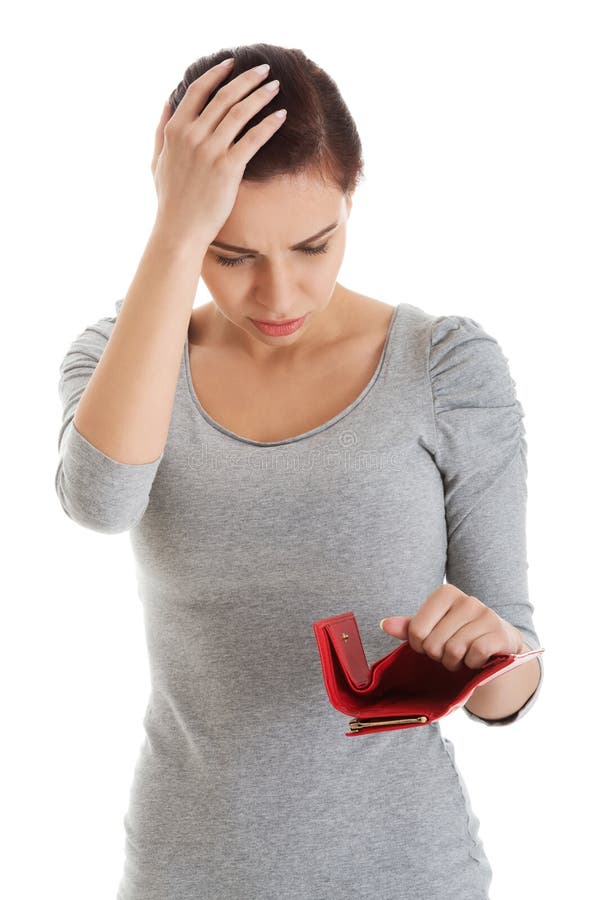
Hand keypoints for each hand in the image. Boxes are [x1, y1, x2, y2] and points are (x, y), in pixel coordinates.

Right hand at [150, 58, 285, 247]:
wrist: (180, 230)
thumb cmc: (170, 200)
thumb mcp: (157, 161)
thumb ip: (160, 130)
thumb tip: (167, 102)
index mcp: (174, 130)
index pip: (198, 90)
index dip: (216, 73)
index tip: (231, 63)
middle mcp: (192, 135)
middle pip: (223, 96)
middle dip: (246, 79)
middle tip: (264, 69)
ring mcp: (210, 150)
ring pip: (239, 112)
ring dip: (260, 95)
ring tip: (275, 86)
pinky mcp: (228, 168)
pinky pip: (253, 138)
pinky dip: (268, 123)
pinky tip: (281, 115)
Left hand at [379, 583, 526, 671]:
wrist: (499, 644)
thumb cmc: (459, 634)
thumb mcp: (433, 628)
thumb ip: (409, 627)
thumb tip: (384, 624)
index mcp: (446, 593)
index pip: (416, 630)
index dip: (420, 646)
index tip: (430, 645)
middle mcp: (467, 600)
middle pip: (434, 643)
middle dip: (439, 656)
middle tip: (449, 653)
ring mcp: (486, 615)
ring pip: (454, 650)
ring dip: (455, 662)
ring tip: (462, 657)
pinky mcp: (500, 634)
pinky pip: (474, 655)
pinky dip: (472, 664)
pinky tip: (477, 659)